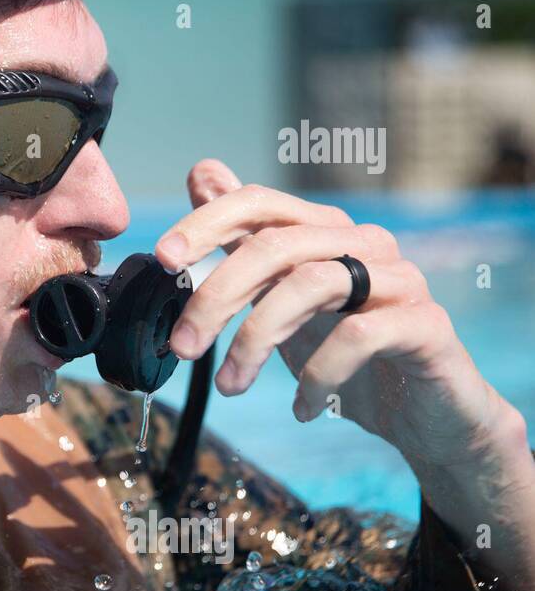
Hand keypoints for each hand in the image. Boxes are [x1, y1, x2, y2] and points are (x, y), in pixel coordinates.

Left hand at [154, 159, 534, 584]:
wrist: (428, 416)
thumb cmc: (347, 354)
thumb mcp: (282, 298)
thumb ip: (245, 241)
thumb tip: (202, 174)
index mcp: (323, 231)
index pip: (258, 204)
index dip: (206, 224)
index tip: (162, 258)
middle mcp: (362, 243)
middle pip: (275, 246)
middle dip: (217, 297)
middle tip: (183, 346)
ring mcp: (399, 281)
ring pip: (312, 285)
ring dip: (257, 340)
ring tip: (231, 387)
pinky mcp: (426, 325)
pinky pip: (359, 336)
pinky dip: (317, 374)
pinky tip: (302, 407)